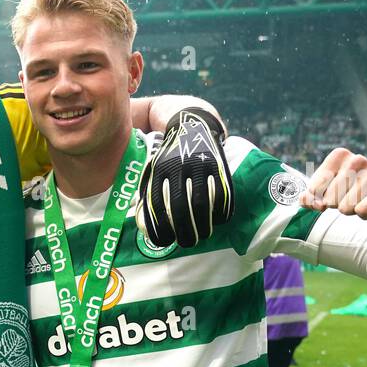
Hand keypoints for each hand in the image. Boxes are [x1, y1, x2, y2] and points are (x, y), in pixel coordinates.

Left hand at [136, 108, 234, 248]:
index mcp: (158, 170)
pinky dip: (221, 211)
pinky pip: (221, 193)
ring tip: (203, 235)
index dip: (159, 227)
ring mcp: (199, 165)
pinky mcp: (218, 164)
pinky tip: (219, 219)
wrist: (191, 124)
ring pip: (201, 203)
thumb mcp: (154, 168)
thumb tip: (144, 226)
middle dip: (184, 231)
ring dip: (203, 225)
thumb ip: (150, 192)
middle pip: (179, 207)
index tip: (164, 241)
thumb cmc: (169, 156)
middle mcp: (177, 167)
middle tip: (188, 242)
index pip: (156, 205)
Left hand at [300, 148, 366, 220]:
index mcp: (338, 156)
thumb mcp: (327, 191)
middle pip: (329, 201)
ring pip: (345, 208)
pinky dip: (363, 215)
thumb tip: (308, 201)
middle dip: (336, 206)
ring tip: (360, 201)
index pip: (314, 189)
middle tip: (349, 198)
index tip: (327, 196)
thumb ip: (310, 197)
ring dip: (350, 211)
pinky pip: (362, 211)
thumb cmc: (350, 190)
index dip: (318, 200)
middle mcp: (356, 160)